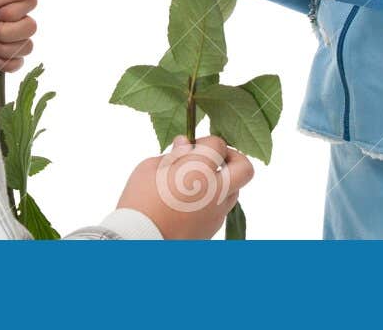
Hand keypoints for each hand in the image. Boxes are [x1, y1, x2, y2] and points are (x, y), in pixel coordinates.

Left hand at [0, 0, 38, 72]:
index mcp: (2, 2)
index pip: (30, 2)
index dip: (15, 10)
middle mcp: (6, 21)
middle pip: (31, 26)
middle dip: (7, 30)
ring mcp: (3, 42)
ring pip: (27, 46)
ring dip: (3, 46)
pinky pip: (18, 64)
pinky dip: (6, 63)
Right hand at [116, 135, 254, 239]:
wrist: (137, 241)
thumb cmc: (139, 202)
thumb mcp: (149, 168)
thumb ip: (173, 154)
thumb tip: (186, 144)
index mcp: (198, 172)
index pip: (219, 144)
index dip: (206, 141)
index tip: (192, 146)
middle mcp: (214, 193)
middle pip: (245, 169)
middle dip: (233, 158)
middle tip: (215, 158)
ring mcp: (216, 214)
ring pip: (235, 190)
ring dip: (223, 180)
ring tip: (197, 181)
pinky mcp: (212, 229)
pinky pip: (221, 209)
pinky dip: (213, 200)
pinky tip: (190, 201)